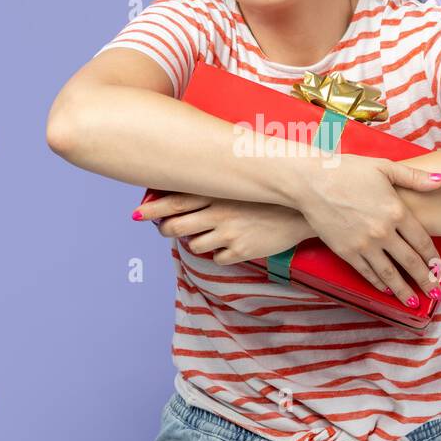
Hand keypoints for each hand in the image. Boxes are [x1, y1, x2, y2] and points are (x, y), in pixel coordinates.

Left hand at [135, 193, 314, 265]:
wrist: (304, 208)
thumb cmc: (270, 192)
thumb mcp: (240, 182)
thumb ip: (215, 186)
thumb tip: (188, 191)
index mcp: (217, 192)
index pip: (174, 200)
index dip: (152, 208)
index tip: (136, 213)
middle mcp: (219, 212)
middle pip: (176, 227)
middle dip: (167, 229)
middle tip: (168, 228)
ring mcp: (230, 233)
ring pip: (194, 245)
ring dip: (197, 241)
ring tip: (213, 233)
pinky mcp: (242, 250)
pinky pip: (218, 258)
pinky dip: (221, 254)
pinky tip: (233, 243)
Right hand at [289, 153, 440, 306]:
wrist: (311, 182)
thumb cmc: (347, 170)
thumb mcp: (384, 167)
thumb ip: (414, 177)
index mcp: (396, 211)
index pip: (422, 241)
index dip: (432, 258)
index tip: (439, 269)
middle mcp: (383, 232)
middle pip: (410, 262)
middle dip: (424, 280)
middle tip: (434, 292)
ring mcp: (364, 244)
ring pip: (389, 273)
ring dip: (403, 290)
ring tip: (413, 303)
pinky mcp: (346, 252)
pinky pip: (367, 272)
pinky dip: (379, 283)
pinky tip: (386, 290)